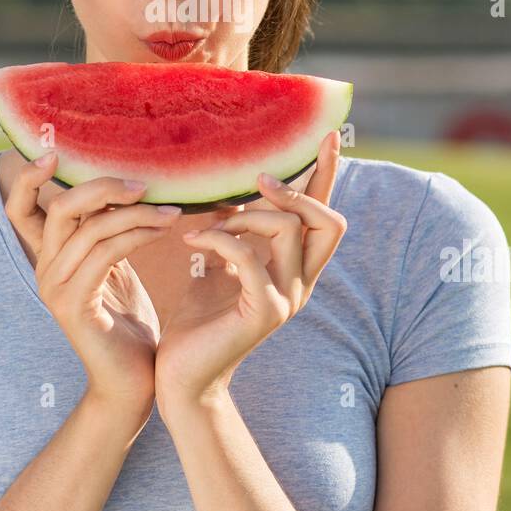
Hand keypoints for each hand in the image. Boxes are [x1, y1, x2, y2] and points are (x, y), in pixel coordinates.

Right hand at [4, 152, 182, 415]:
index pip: (20, 208)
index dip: (29, 178)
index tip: (53, 152)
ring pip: (90, 228)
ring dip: (136, 212)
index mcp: (48, 257)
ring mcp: (55, 289)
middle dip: (103, 186)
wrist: (133, 381)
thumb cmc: (128, 323)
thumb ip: (105, 232)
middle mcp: (44, 269)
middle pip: (61, 207)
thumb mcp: (114, 267)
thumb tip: (120, 186)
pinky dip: (138, 234)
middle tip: (144, 184)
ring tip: (171, 210)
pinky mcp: (74, 305)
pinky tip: (164, 229)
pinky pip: (107, 253)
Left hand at [154, 131, 347, 415]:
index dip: (328, 175)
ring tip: (209, 222)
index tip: (324, 135)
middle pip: (328, 221)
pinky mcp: (264, 313)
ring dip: (246, 214)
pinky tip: (191, 242)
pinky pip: (249, 257)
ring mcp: (287, 298)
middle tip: (257, 179)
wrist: (181, 375)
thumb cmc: (197, 320)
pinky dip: (219, 240)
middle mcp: (301, 282)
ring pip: (290, 229)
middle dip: (296, 191)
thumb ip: (237, 230)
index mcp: (295, 269)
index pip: (324, 215)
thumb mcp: (221, 263)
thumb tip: (232, 187)